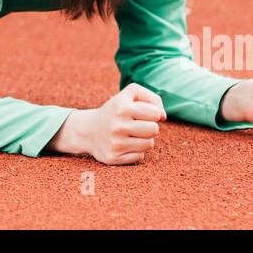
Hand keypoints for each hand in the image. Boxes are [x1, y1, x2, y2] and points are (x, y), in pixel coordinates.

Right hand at [49, 83, 166, 164]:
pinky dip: (135, 152)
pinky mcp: (113, 158)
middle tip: (137, 125)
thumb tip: (163, 117)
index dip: (152, 113)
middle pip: (154, 130)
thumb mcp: (129, 94)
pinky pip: (140, 157)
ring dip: (143, 139)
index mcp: (121, 107)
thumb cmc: (116, 110)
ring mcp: (115, 143)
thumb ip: (152, 98)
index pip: (155, 113)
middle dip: (149, 127)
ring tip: (130, 135)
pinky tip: (124, 145)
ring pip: (149, 144)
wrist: (88, 130)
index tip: (142, 113)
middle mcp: (117, 125)